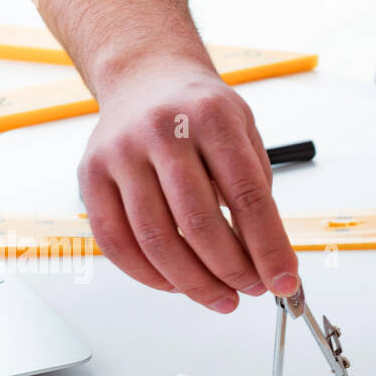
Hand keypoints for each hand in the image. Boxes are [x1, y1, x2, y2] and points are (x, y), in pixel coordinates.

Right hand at [77, 59, 298, 312]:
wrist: (145, 78)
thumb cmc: (201, 114)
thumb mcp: (245, 134)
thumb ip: (257, 193)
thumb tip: (270, 263)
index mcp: (211, 117)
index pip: (247, 196)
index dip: (269, 248)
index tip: (284, 281)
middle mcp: (162, 130)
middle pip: (199, 223)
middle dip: (232, 271)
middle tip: (252, 290)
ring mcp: (120, 152)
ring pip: (156, 240)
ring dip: (194, 283)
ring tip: (222, 298)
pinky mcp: (91, 175)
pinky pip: (115, 242)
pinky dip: (149, 275)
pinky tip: (176, 285)